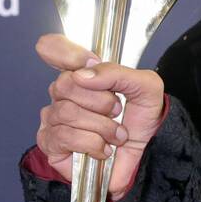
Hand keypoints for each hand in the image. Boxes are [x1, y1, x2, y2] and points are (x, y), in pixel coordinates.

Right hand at [33, 33, 166, 197]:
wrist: (148, 154)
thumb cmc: (143, 118)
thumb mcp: (145, 86)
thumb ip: (117, 73)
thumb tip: (83, 75)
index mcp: (83, 73)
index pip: (54, 48)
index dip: (66, 52)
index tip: (90, 61)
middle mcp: (63, 94)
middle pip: (64, 83)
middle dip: (100, 100)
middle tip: (117, 111)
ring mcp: (54, 119)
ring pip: (66, 112)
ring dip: (101, 126)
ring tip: (116, 135)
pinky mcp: (52, 145)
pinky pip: (63, 136)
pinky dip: (92, 143)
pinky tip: (103, 149)